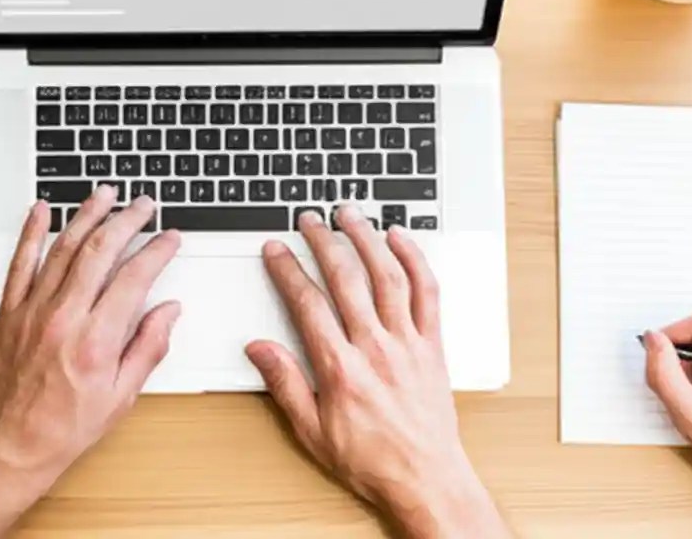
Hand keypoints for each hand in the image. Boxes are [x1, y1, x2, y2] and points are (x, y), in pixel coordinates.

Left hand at [0, 187, 181, 537]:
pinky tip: (41, 210)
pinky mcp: (9, 312)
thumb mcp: (121, 397)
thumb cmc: (64, 429)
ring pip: (63, 248)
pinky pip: (20, 263)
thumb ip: (148, 348)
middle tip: (144, 205)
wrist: (8, 447)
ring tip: (104, 194)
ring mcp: (32, 310)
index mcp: (96, 339)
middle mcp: (63, 317)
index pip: (134, 277)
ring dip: (86, 215)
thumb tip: (168, 311)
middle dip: (126, 220)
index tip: (170, 238)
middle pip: (100, 250)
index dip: (157, 251)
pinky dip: (31, 233)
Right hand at [246, 206, 509, 538]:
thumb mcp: (312, 432)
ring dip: (367, 239)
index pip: (308, 304)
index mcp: (340, 368)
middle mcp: (375, 348)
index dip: (288, 271)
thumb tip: (259, 349)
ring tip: (350, 214)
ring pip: (387, 276)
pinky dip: (415, 260)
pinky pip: (427, 292)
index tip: (276, 250)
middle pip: (346, 279)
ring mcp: (407, 342)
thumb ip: (284, 384)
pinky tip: (401, 239)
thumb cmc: (371, 459)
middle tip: (308, 220)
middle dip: (323, 242)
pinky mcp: (432, 344)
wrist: (425, 477)